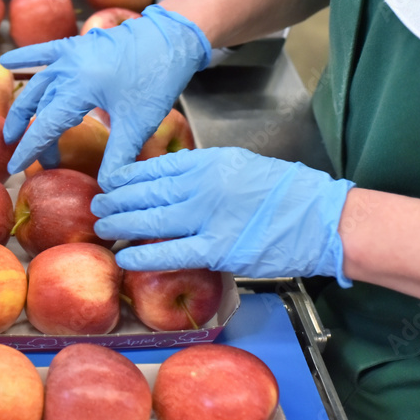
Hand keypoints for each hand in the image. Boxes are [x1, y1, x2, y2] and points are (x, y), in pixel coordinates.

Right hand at [0, 5, 210, 180]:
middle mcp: (67, 68)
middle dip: (28, 132)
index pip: (45, 125)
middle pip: (38, 106)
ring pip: (37, 83)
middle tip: (23, 155)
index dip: (29, 149)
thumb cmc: (156, 79)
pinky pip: (45, 51)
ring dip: (25, 106)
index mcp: (78, 87)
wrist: (172, 38)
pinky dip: (26, 57)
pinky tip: (6, 61)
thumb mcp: (138, 123)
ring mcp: (71, 53)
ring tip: (15, 128)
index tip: (15, 168)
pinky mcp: (79, 44)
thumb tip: (106, 188)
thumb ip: (118, 156)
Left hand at [91, 147, 354, 285]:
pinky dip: (144, 256)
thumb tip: (170, 180)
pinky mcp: (218, 249)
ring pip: (151, 221)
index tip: (109, 183)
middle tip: (98, 206)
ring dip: (121, 225)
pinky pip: (171, 253)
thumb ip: (204, 171)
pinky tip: (125, 257)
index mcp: (207, 162)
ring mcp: (208, 218)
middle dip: (115, 200)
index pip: (154, 168)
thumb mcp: (240, 164)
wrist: (322, 218)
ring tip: (103, 228)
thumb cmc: (286, 192)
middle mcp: (202, 186)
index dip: (126, 178)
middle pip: (145, 193)